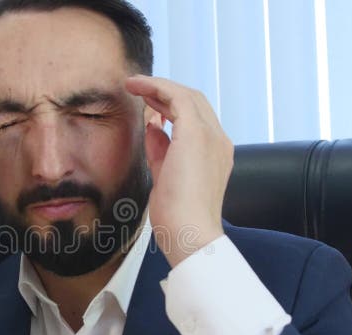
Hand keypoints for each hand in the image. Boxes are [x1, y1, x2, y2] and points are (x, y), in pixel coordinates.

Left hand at [125, 75, 232, 266]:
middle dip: (166, 93)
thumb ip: (161, 151)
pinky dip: (157, 87)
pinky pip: (176, 96)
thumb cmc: (177, 217)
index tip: (149, 108)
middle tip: (139, 90)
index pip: (196, 119)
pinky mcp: (196, 132)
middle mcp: (218, 140)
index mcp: (214, 154)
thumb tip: (153, 128)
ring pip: (187, 95)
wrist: (189, 233)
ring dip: (159, 87)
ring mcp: (211, 135)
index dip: (171, 109)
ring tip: (134, 84)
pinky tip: (138, 87)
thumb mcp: (165, 176)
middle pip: (194, 102)